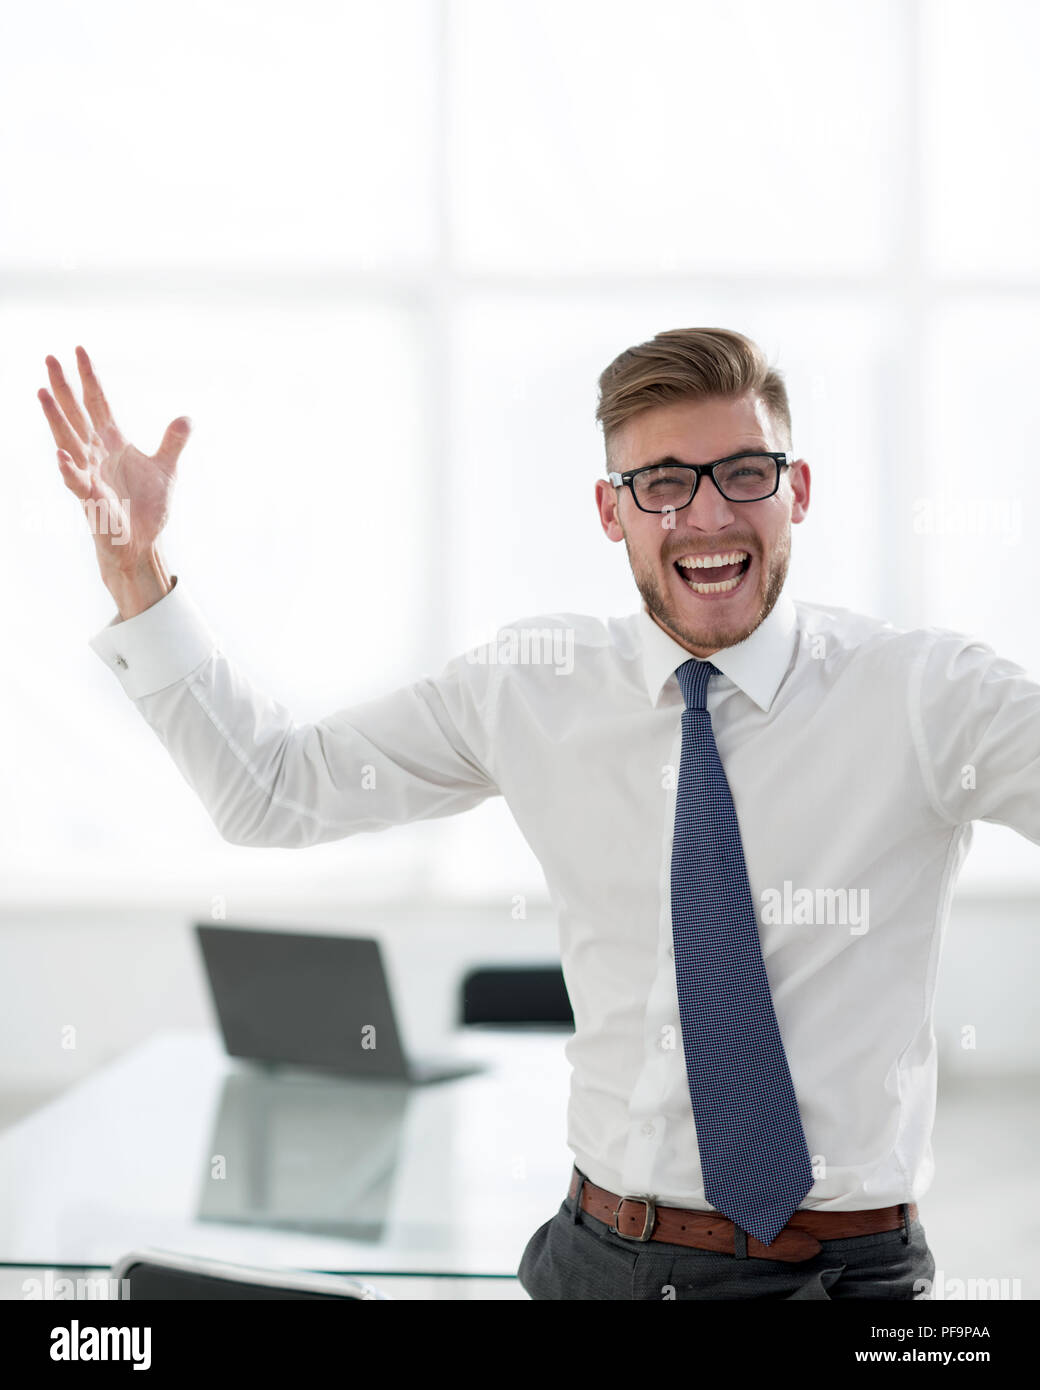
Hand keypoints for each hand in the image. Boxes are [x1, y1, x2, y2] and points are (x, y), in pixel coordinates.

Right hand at [37, 345, 191, 578]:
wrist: (141, 542)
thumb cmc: (146, 507)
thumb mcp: (165, 470)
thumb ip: (173, 442)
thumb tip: (186, 418)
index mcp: (112, 443)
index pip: (97, 403)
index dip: (89, 377)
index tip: (79, 350)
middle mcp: (96, 454)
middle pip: (76, 414)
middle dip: (63, 387)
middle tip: (49, 358)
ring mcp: (90, 474)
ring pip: (69, 441)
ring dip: (56, 419)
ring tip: (43, 394)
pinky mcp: (92, 499)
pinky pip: (77, 482)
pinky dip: (69, 469)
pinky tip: (61, 455)